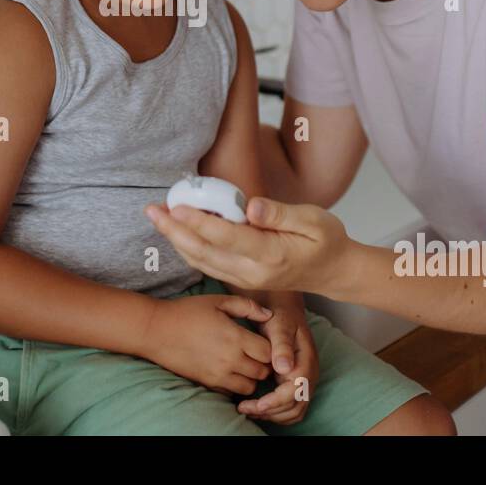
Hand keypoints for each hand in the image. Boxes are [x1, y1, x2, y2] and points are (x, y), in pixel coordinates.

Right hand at [137, 293, 274, 395]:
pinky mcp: (207, 382)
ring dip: (251, 377)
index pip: (269, 353)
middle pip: (262, 372)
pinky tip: (229, 371)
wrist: (156, 330)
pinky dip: (234, 385)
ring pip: (249, 387)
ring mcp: (218, 374)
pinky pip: (230, 392)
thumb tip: (268, 315)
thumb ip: (246, 306)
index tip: (265, 341)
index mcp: (235, 337)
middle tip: (257, 353)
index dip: (272, 348)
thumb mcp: (217, 301)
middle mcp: (230, 359)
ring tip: (244, 364)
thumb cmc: (187, 311)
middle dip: (264, 364)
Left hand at [145, 196, 353, 294]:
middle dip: (174, 231)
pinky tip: (176, 232)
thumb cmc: (327, 240)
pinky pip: (208, 265)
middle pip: (205, 252)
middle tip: (151, 209)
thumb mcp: (314, 219)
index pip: (227, 238)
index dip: (199, 222)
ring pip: (201, 261)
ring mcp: (245, 279)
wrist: (334, 272)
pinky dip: (188, 248)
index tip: (177, 206)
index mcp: (272, 255)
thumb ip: (280, 213)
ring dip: (175, 239)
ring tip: (156, 217)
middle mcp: (253, 272)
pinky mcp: (241, 279)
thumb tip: (250, 206)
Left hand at [238, 291, 318, 424]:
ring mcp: (305, 381)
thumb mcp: (279, 326)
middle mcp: (309, 374)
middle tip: (244, 408)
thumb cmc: (279, 317)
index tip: (257, 404)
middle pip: (296, 405)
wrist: (284, 312)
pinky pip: (291, 408)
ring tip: (248, 410)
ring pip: (294, 411)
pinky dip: (276, 414)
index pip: (297, 390)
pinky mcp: (297, 385)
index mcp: (307, 361)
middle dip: (271, 411)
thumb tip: (284, 369)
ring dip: (273, 415)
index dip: (278, 400)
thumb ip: (282, 345)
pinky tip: (258, 409)